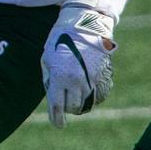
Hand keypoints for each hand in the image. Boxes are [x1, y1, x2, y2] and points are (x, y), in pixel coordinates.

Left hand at [41, 5, 115, 126]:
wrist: (84, 24)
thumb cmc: (59, 40)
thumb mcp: (47, 59)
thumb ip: (50, 79)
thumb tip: (53, 97)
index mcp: (60, 77)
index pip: (57, 106)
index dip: (57, 119)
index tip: (59, 125)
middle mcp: (76, 81)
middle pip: (73, 107)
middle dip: (67, 108)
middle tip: (64, 104)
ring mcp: (92, 79)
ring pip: (86, 103)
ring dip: (79, 103)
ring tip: (74, 96)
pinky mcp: (103, 75)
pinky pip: (98, 95)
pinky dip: (92, 97)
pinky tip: (86, 90)